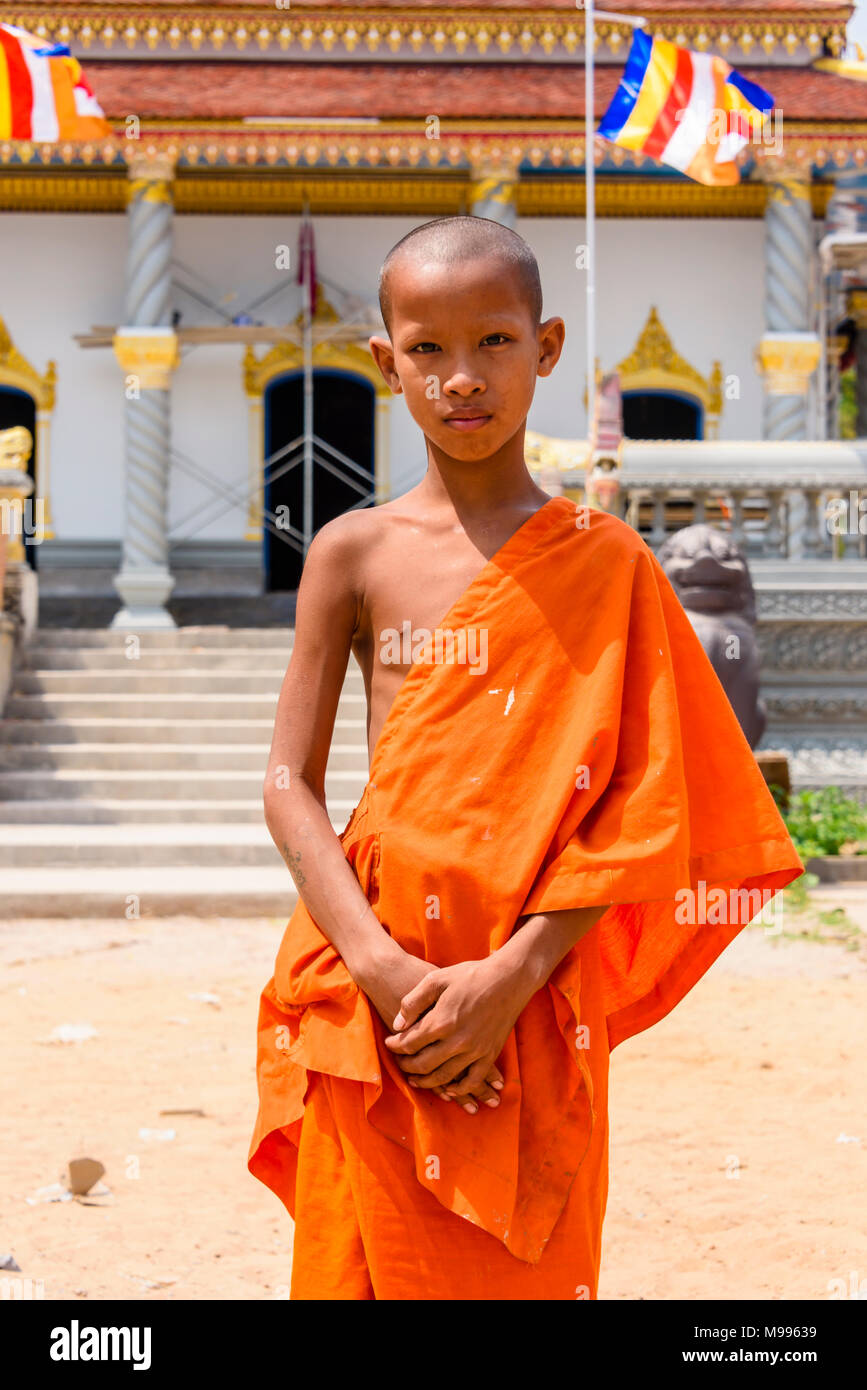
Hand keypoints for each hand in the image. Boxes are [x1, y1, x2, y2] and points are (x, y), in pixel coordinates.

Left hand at [355, 939, 503, 1113]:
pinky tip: (449, 1089)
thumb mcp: (436, 979)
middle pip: (423, 1064)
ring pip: (444, 1076)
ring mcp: (475, 1050)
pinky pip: (472, 1080)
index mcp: (441, 1021)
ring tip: (415, 1079)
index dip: (396, 1046)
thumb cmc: (470, 975)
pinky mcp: (490, 1054)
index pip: (410, 1043)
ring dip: (427, 1082)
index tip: (389, 1043)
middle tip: (399, 1062)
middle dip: (407, 1066)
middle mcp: (457, 1041)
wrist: (508, 978)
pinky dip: (459, 1089)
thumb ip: (413, 1002)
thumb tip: (397, 1024)